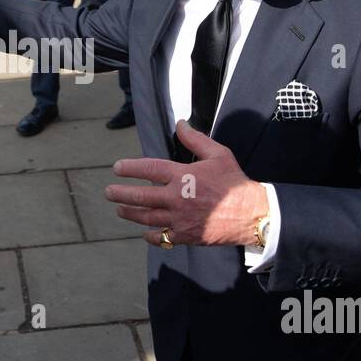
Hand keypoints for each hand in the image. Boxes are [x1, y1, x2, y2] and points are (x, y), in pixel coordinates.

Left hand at [105, 120, 267, 248]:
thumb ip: (196, 139)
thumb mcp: (218, 154)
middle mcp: (176, 198)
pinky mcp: (186, 235)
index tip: (117, 167)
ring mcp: (179, 218)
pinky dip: (151, 235)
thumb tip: (180, 123)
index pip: (149, 169)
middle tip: (108, 192)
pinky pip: (162, 237)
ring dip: (130, 213)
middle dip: (121, 194)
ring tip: (119, 209)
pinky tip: (145, 232)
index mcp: (182, 176)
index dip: (130, 167)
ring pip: (146, 217)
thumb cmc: (234, 182)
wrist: (252, 213)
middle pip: (140, 196)